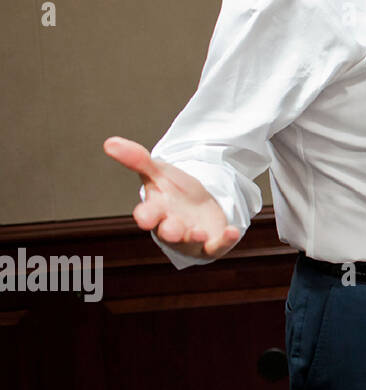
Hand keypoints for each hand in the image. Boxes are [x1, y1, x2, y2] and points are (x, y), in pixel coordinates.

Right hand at [102, 136, 241, 260]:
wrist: (201, 202)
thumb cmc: (174, 191)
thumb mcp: (159, 172)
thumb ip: (137, 159)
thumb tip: (109, 142)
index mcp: (156, 211)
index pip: (146, 215)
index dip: (145, 216)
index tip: (144, 217)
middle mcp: (171, 227)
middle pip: (168, 233)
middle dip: (170, 231)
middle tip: (173, 228)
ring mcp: (192, 238)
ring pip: (190, 243)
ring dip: (194, 239)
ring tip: (199, 233)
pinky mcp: (212, 243)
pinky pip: (218, 246)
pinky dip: (225, 241)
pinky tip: (232, 231)